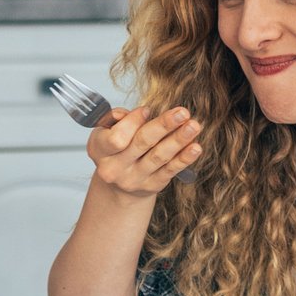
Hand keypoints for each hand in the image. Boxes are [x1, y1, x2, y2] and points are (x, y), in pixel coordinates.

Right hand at [86, 105, 200, 199]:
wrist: (119, 185)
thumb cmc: (116, 149)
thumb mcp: (107, 131)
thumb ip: (116, 119)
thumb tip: (133, 113)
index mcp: (100, 149)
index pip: (117, 137)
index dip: (132, 122)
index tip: (147, 110)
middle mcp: (115, 167)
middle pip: (141, 143)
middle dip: (163, 126)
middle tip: (182, 112)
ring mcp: (134, 179)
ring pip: (159, 156)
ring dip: (178, 140)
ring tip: (193, 126)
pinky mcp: (152, 185)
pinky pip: (170, 170)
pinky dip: (184, 158)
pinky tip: (195, 147)